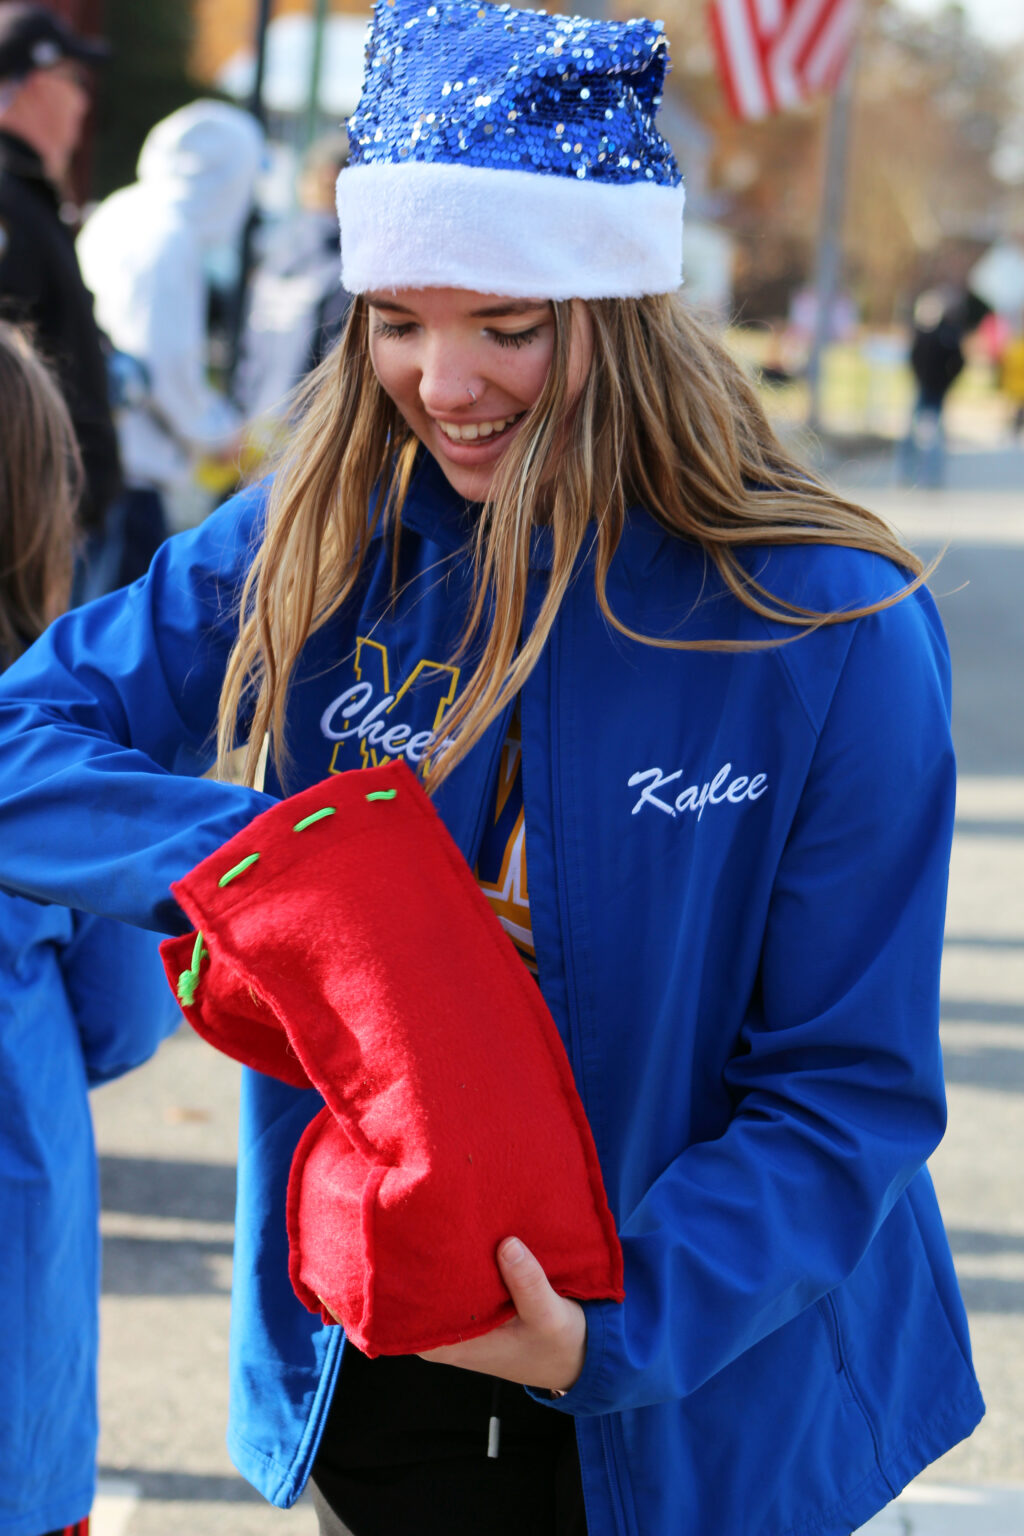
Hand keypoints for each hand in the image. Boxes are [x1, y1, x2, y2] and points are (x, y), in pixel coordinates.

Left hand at [417, 1237, 586, 1392]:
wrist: (584, 1356)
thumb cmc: (561, 1347)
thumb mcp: (549, 1316)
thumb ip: (528, 1284)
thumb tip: (506, 1245)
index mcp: (458, 1346)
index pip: (411, 1317)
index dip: (405, 1285)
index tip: (409, 1247)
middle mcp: (454, 1335)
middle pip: (422, 1295)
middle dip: (424, 1262)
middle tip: (426, 1220)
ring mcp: (466, 1320)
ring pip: (443, 1285)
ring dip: (449, 1258)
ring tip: (445, 1219)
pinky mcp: (481, 1307)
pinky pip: (464, 1280)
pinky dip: (469, 1260)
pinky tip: (472, 1231)